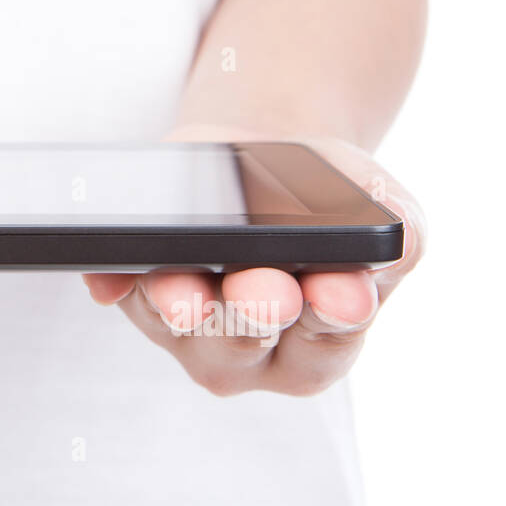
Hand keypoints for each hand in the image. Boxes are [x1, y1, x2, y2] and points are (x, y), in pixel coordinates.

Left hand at [83, 126, 424, 395]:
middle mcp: (245, 346)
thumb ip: (396, 238)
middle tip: (267, 292)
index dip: (334, 321)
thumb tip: (357, 278)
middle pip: (242, 342)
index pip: (326, 344)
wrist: (269, 158)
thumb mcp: (380, 206)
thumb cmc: (330, 198)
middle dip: (252, 314)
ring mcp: (184, 322)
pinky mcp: (135, 284)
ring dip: (179, 303)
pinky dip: (111, 279)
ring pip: (177, 322)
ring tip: (186, 290)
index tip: (340, 294)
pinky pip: (117, 285)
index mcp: (316, 344)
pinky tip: (109, 277)